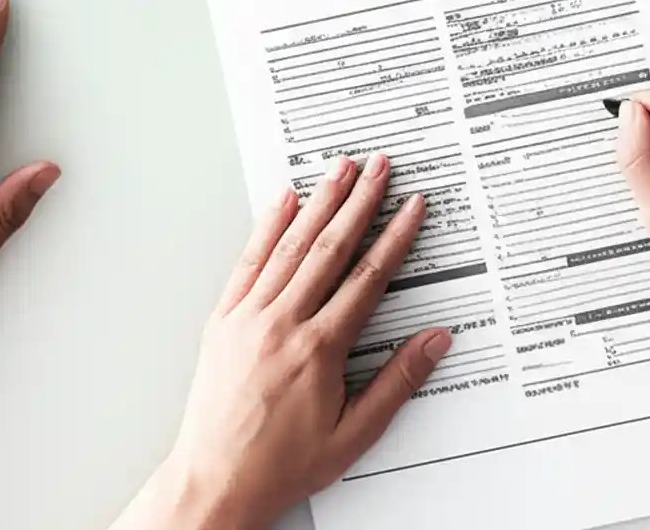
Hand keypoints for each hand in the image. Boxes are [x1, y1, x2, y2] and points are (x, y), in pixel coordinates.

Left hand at [113, 155, 451, 528]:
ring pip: (290, 246)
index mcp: (319, 349)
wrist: (215, 481)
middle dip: (360, 201)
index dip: (395, 236)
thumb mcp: (355, 433)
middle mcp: (282, 324)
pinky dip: (266, 228)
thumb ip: (398, 382)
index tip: (412, 207)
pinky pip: (248, 263)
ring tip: (339, 170)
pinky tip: (282, 202)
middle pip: (331, 248)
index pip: (368, 277)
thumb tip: (434, 342)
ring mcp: (248, 318)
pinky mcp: (223, 321)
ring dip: (319, 203)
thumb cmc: (281, 464)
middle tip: (379, 167)